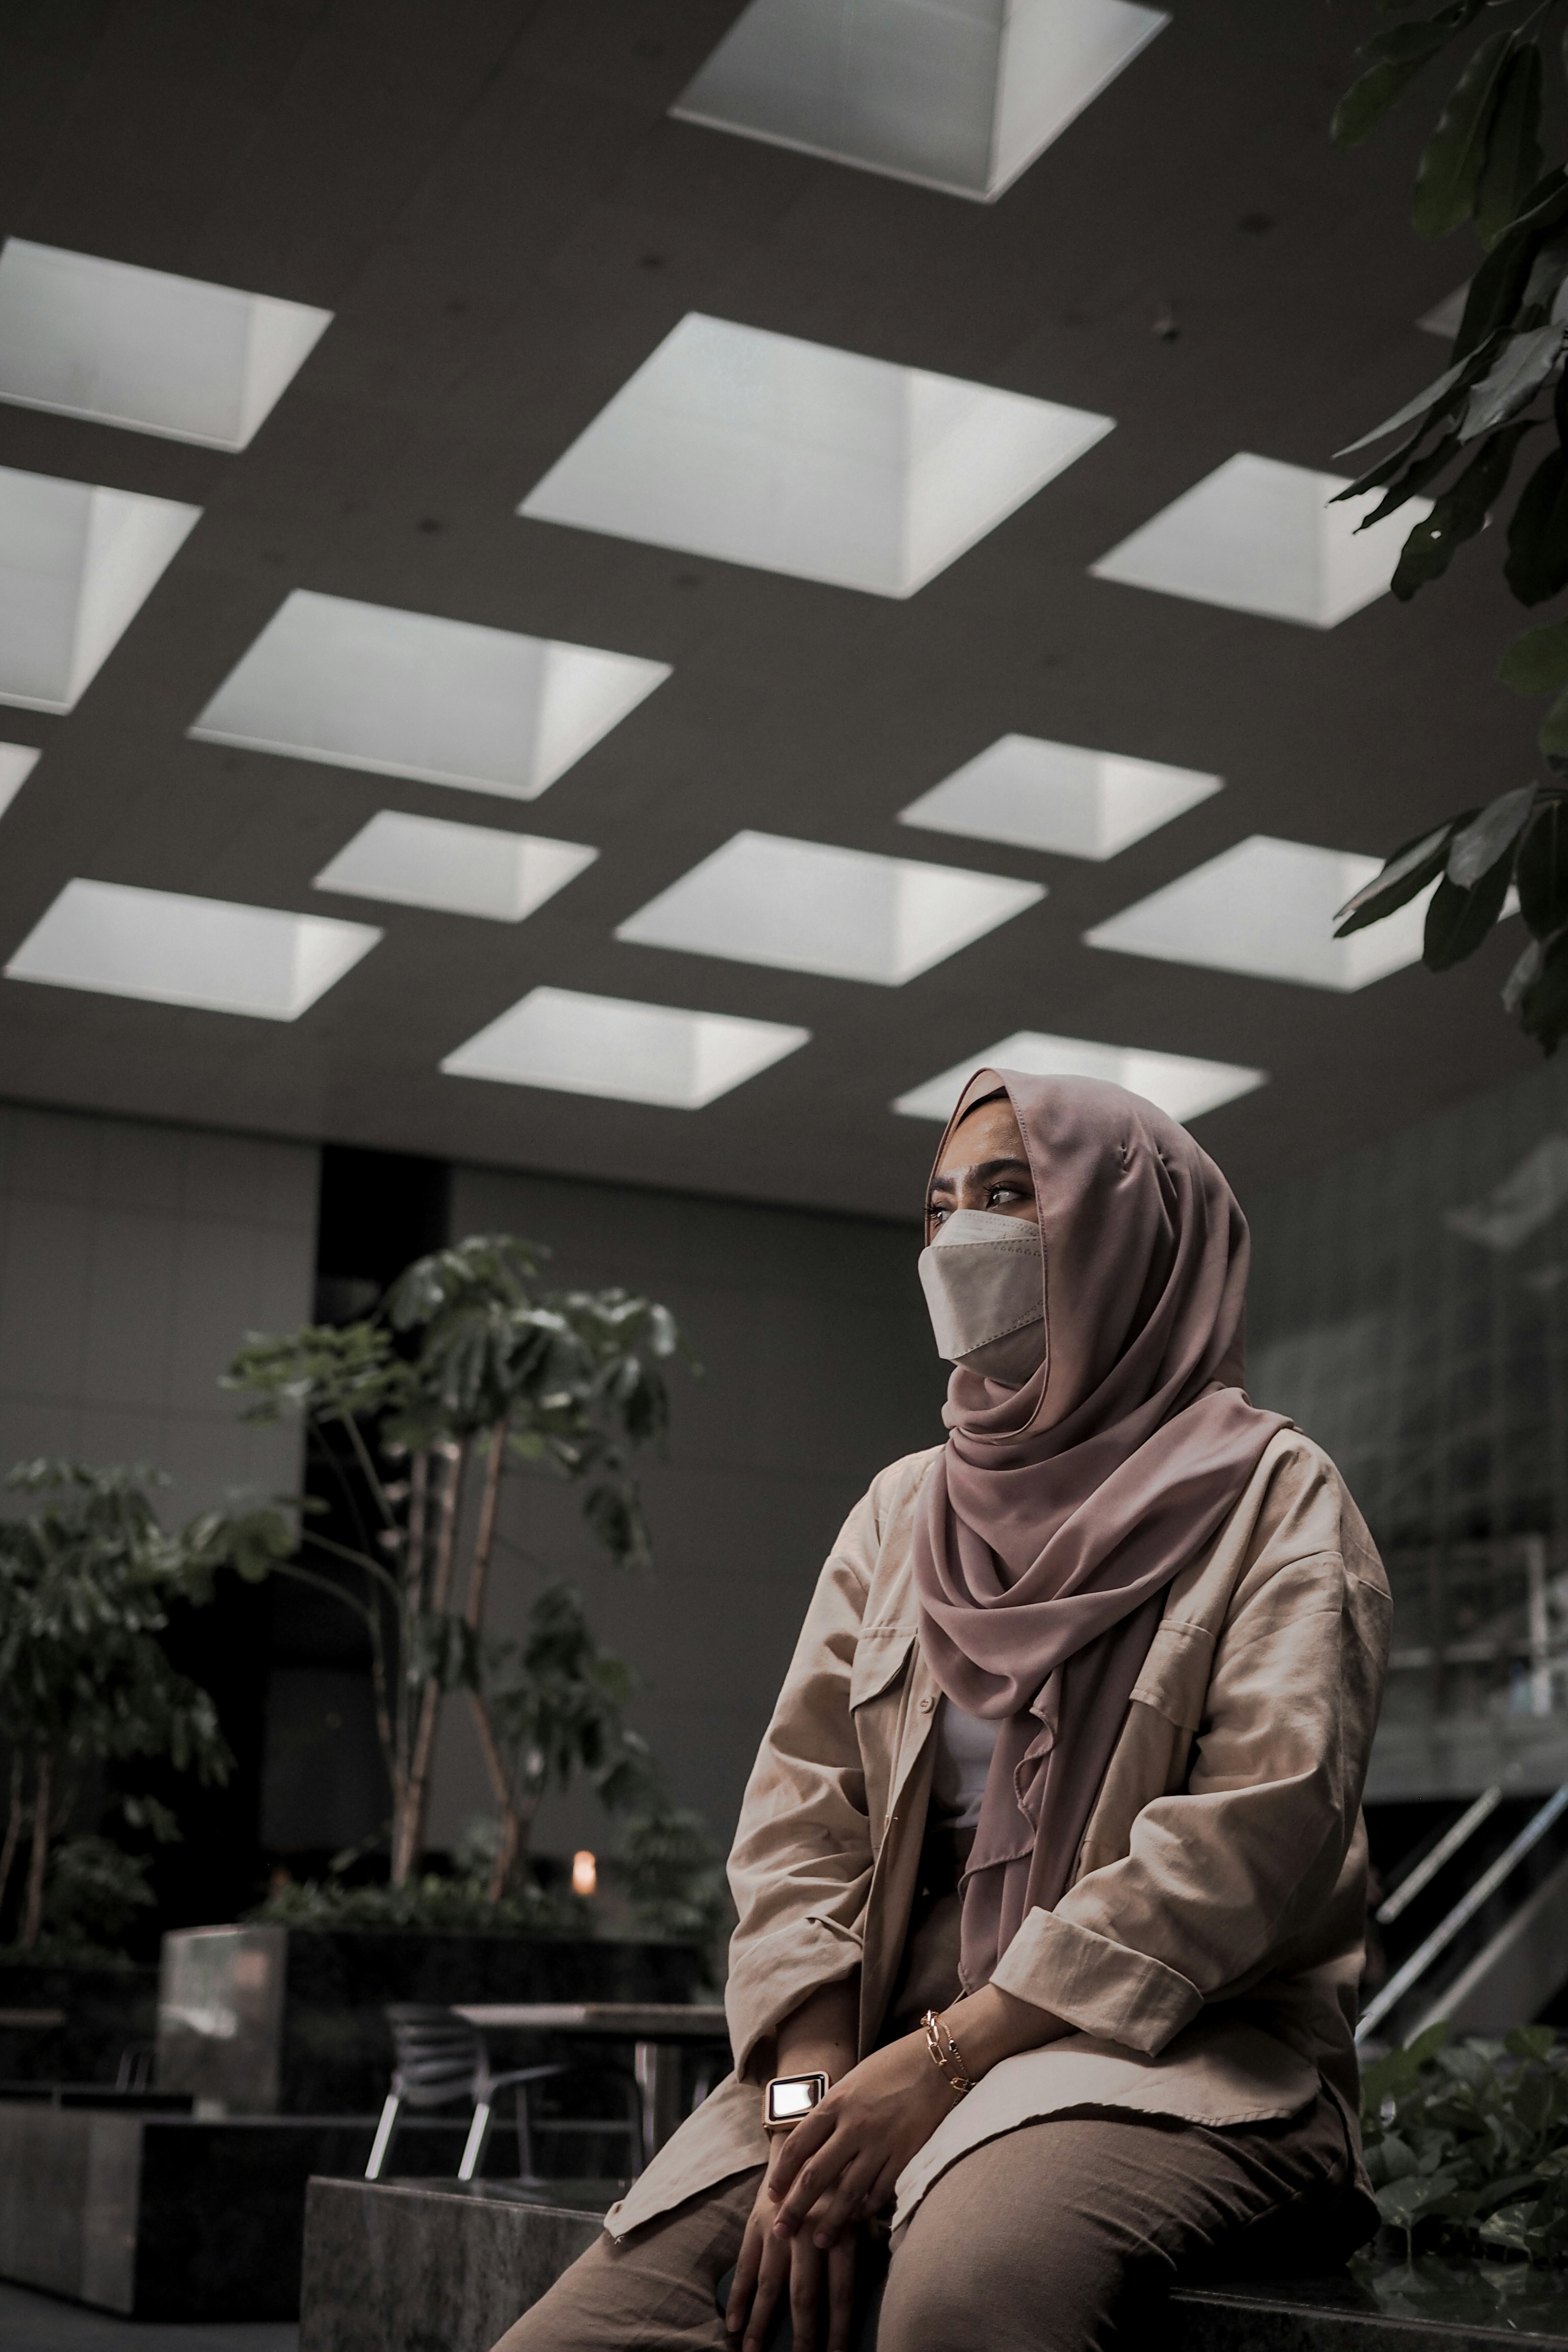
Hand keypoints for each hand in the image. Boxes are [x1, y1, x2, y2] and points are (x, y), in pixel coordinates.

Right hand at [727, 2144, 856, 2351]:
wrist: (805, 2132)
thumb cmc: (843, 2175)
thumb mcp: (863, 2203)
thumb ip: (872, 2238)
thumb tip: (887, 2274)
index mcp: (839, 2231)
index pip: (841, 2292)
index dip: (839, 2328)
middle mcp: (807, 2233)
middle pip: (804, 2295)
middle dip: (803, 2335)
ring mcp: (777, 2229)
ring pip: (769, 2284)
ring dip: (760, 2322)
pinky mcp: (755, 2223)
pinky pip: (744, 2264)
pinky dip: (738, 2295)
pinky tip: (732, 2322)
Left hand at [766, 2031, 954, 2250]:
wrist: (936, 2060)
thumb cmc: (892, 2066)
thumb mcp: (852, 2081)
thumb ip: (832, 2112)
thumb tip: (811, 2144)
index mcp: (835, 2102)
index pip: (797, 2145)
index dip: (781, 2174)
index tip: (772, 2195)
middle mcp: (853, 2125)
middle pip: (816, 2175)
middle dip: (795, 2207)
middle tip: (782, 2231)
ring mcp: (881, 2142)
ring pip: (848, 2192)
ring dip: (831, 2221)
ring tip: (818, 2242)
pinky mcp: (906, 2154)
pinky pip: (881, 2190)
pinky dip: (867, 2208)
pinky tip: (859, 2219)